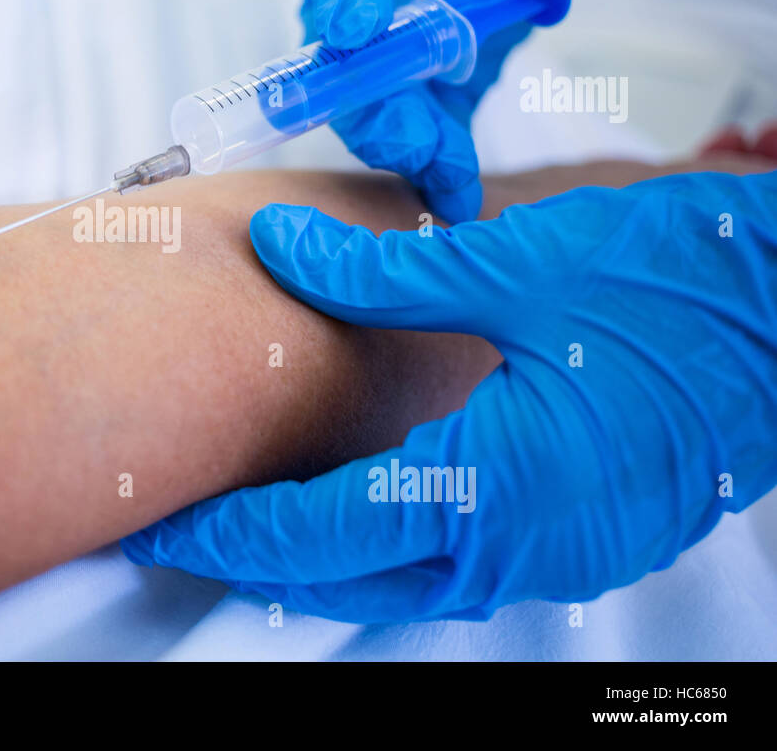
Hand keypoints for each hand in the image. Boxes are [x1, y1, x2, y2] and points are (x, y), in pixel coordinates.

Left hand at [123, 169, 776, 620]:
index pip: (317, 535)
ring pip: (401, 587)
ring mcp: (558, 559)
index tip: (161, 521)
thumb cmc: (671, 283)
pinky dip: (391, 553)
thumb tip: (276, 245)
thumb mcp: (508, 264)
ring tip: (252, 522)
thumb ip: (375, 271)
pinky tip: (360, 511)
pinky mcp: (582, 545)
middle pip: (348, 581)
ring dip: (322, 563)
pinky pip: (459, 571)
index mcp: (490, 486)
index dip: (227, 532)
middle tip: (185, 527)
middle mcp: (519, 547)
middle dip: (256, 560)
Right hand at [304, 0, 622, 221]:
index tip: (353, 30)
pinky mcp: (431, 81)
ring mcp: (389, 45)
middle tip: (407, 139)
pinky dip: (442, 165)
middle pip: (344, 57)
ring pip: (379, 107)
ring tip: (448, 186)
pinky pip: (429, 128)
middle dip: (372, 104)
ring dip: (410, 147)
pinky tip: (457, 199)